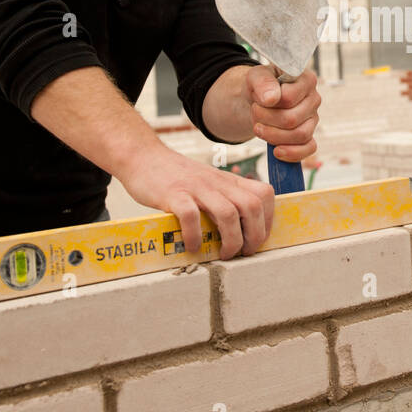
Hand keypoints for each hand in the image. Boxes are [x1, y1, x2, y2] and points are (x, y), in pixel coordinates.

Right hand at [115, 141, 272, 259]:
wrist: (143, 157)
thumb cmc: (175, 176)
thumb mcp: (208, 181)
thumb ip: (224, 198)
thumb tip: (239, 228)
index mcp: (227, 181)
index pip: (264, 194)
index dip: (268, 219)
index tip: (259, 237)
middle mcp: (217, 183)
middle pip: (252, 206)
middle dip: (255, 235)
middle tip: (244, 252)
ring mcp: (196, 188)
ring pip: (228, 213)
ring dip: (231, 240)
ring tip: (223, 254)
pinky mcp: (174, 195)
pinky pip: (191, 216)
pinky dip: (195, 236)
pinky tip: (193, 246)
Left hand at [246, 66, 319, 161]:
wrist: (258, 100)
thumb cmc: (261, 85)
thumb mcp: (256, 76)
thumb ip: (263, 82)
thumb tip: (271, 98)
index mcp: (306, 80)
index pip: (288, 98)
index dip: (268, 103)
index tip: (259, 99)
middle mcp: (314, 99)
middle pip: (292, 119)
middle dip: (266, 120)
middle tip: (254, 113)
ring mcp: (313, 119)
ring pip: (299, 135)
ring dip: (273, 136)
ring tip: (259, 128)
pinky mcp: (309, 135)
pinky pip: (308, 148)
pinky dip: (292, 153)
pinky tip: (277, 151)